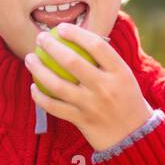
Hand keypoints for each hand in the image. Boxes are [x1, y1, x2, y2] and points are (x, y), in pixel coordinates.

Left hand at [25, 22, 154, 152]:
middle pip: (72, 62)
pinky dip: (40, 97)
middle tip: (40, 38)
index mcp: (120, 72)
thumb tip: (82, 36)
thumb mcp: (125, 77)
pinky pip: (54, 107)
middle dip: (52, 46)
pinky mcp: (81, 121)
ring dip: (38, 70)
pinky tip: (33, 87)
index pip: (97, 46)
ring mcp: (92, 105)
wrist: (134, 136)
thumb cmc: (126, 99)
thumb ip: (106, 60)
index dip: (77, 33)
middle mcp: (106, 87)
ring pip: (57, 85)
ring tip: (30, 59)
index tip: (62, 27)